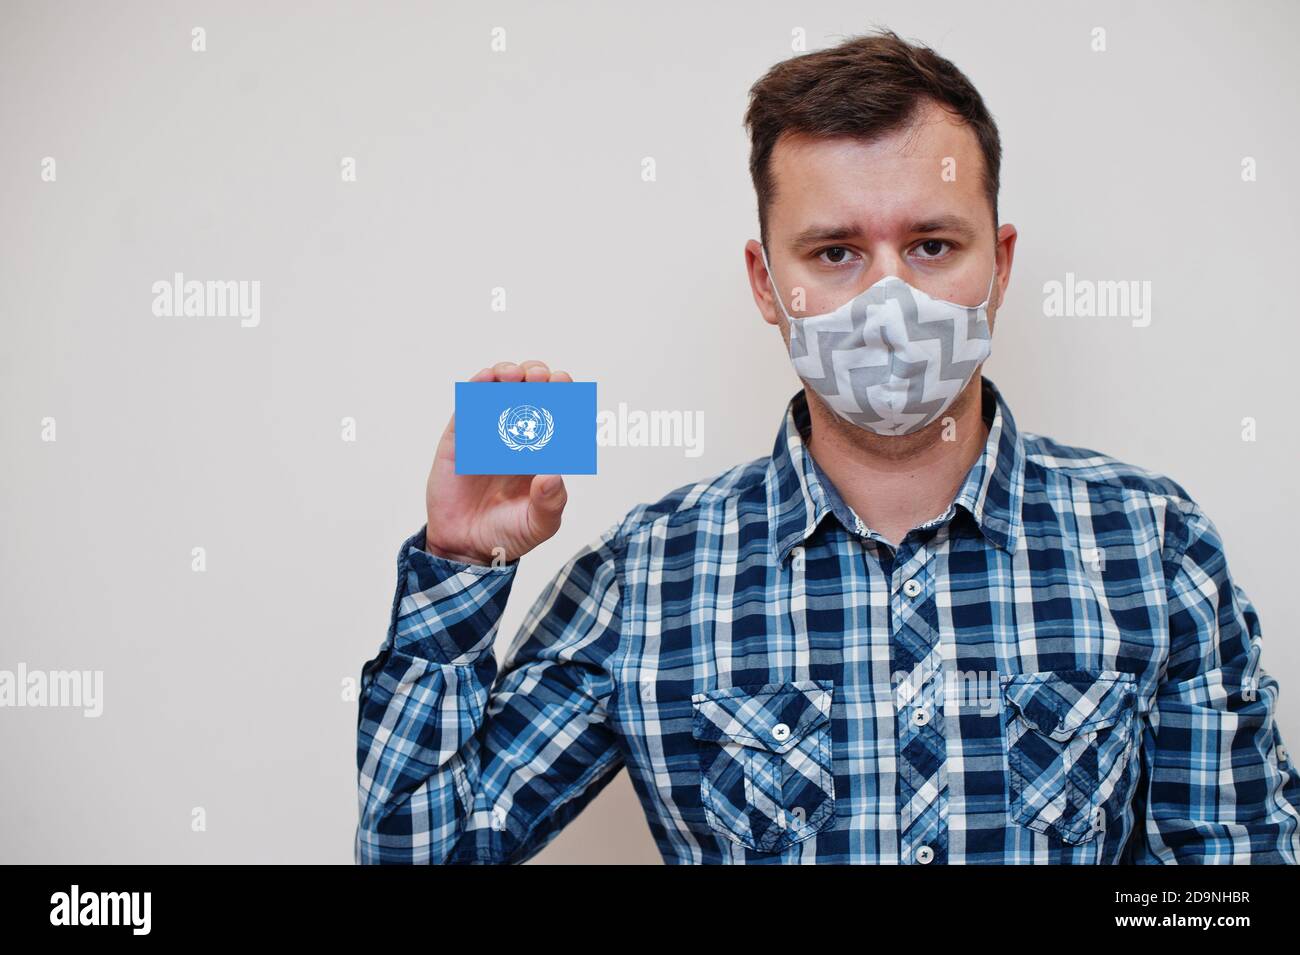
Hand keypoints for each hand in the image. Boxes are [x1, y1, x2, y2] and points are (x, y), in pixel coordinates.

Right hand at [423, 361, 571, 566]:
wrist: (466, 548)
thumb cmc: (508, 534)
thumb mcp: (539, 525)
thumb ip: (550, 503)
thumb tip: (552, 475)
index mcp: (543, 452)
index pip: (558, 415)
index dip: (564, 396)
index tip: (564, 385)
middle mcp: (517, 437)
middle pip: (532, 395)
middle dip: (539, 379)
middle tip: (541, 377)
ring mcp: (488, 434)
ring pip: (501, 393)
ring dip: (510, 376)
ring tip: (515, 374)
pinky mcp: (461, 438)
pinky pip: (469, 406)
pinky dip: (478, 388)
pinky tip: (487, 377)